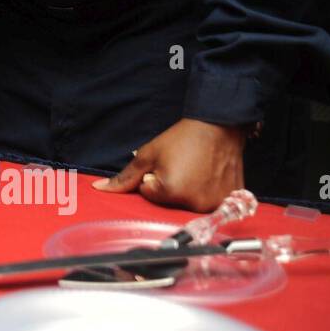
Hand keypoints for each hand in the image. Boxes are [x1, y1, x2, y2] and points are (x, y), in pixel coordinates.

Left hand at [92, 118, 245, 211]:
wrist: (218, 126)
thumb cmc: (181, 138)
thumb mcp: (148, 155)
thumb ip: (125, 177)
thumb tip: (99, 189)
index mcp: (169, 192)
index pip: (148, 194)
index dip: (153, 178)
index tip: (166, 164)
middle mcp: (193, 203)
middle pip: (169, 203)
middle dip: (170, 187)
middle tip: (182, 166)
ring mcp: (215, 204)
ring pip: (189, 204)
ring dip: (189, 191)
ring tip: (197, 170)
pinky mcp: (230, 201)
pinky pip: (212, 203)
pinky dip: (209, 192)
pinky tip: (210, 176)